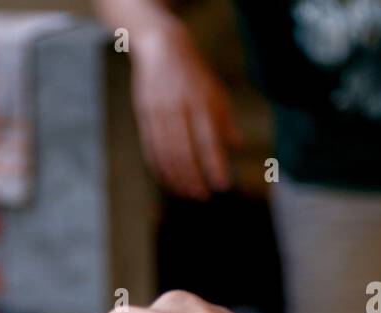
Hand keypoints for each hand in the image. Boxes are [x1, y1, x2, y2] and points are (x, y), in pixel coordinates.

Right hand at [131, 20, 240, 198]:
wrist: (160, 48)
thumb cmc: (193, 73)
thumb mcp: (214, 90)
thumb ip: (224, 119)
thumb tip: (236, 144)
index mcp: (200, 102)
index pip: (209, 141)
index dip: (215, 165)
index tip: (223, 185)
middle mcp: (179, 109)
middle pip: (185, 153)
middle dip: (194, 178)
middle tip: (203, 196)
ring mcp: (159, 114)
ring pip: (166, 154)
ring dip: (177, 178)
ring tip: (187, 192)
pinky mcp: (144, 117)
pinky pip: (151, 148)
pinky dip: (160, 168)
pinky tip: (168, 180)